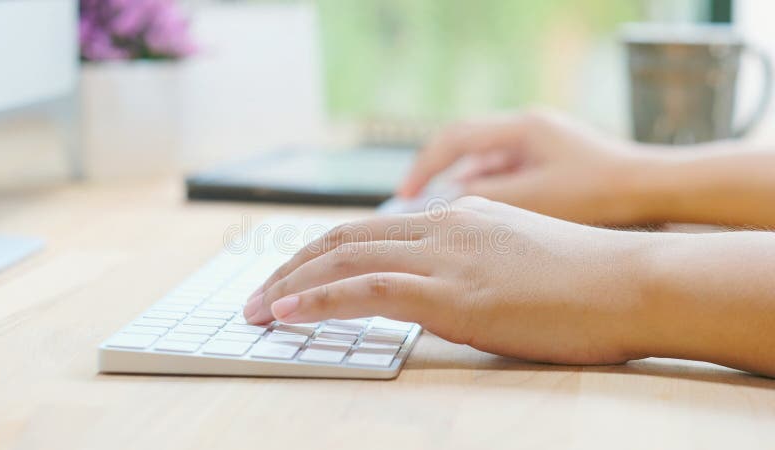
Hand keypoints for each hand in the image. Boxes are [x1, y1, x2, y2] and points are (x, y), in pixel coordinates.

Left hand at [243, 197, 649, 364]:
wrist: (632, 283)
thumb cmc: (585, 281)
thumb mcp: (516, 257)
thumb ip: (468, 263)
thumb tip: (432, 290)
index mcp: (458, 214)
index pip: (368, 229)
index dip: (320, 252)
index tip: (291, 275)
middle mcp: (443, 225)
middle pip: (344, 238)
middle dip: (291, 268)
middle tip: (258, 294)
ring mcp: (446, 255)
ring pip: (344, 260)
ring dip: (290, 286)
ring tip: (257, 310)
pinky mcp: (451, 290)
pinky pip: (366, 289)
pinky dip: (318, 300)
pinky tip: (287, 314)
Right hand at [399, 109, 656, 224]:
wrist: (655, 192)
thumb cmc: (602, 194)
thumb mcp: (535, 199)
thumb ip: (484, 198)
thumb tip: (442, 203)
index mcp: (522, 129)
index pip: (454, 140)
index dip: (424, 168)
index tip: (405, 195)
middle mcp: (528, 130)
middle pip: (466, 149)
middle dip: (438, 177)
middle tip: (415, 206)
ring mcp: (541, 145)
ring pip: (486, 164)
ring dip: (464, 187)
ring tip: (447, 220)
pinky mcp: (550, 164)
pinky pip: (507, 175)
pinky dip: (489, 194)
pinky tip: (483, 220)